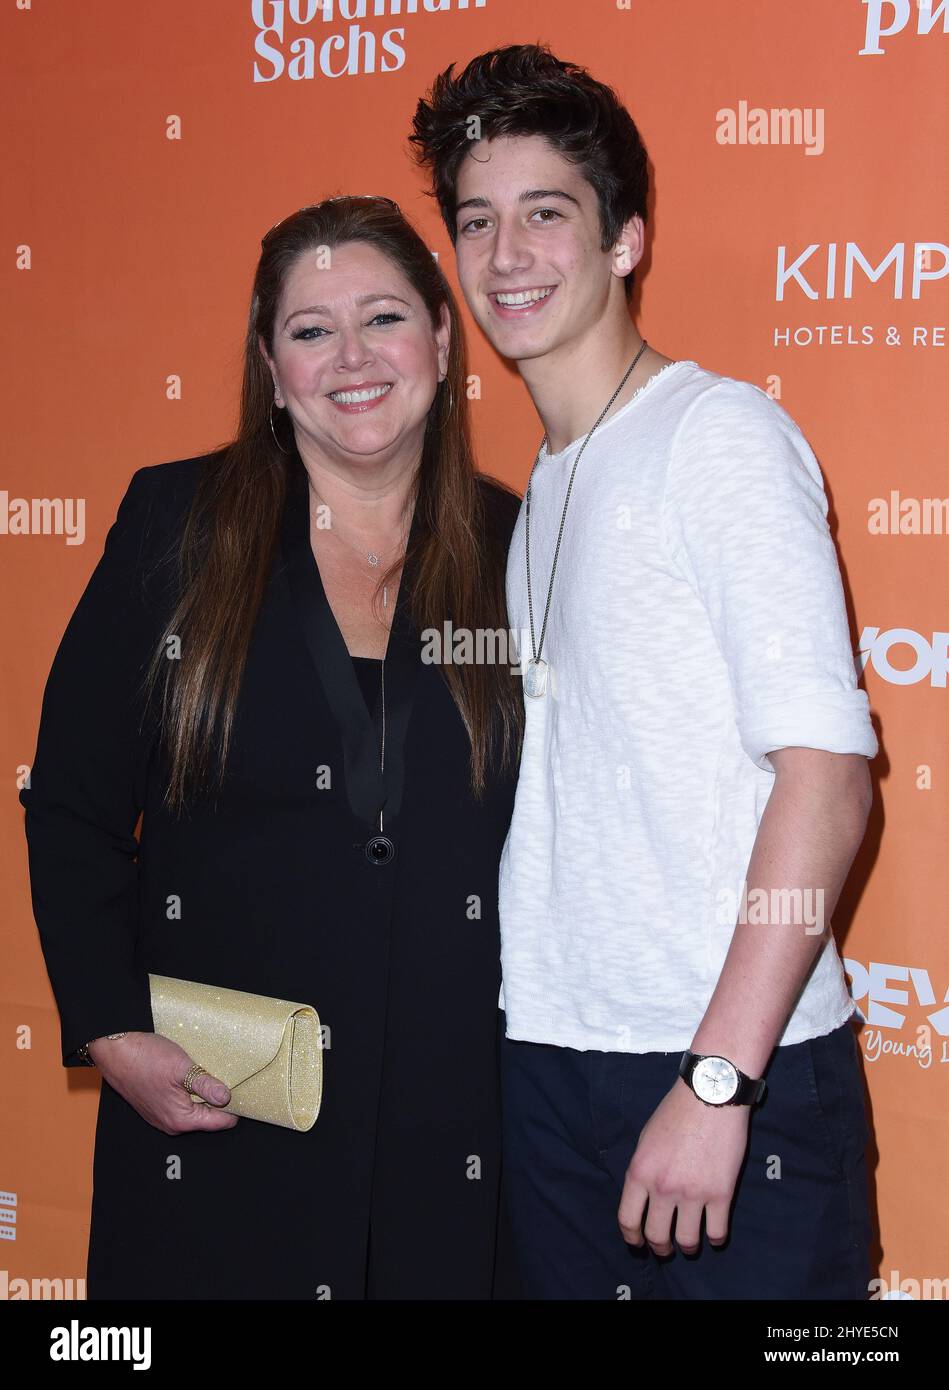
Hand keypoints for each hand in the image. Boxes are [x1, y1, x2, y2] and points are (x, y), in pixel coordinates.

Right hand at [86, 1032, 237, 1134]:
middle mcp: (171, 1124)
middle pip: (208, 1117)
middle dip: (220, 1100)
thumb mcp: (182, 1068)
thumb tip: (227, 1098)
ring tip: (210, 1074)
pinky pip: (181, 1104)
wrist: (114, 1051)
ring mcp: (162, 1116)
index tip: (246, 1092)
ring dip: (204, 1094)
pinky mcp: (156, 1106)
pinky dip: (190, 1092)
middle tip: (229, 1078)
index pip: (220, 1122)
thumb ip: (206, 1085)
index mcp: (180, 1119)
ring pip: (194, 1110)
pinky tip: (191, 1075)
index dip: (235, 1107)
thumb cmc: (144, 1058)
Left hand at [617, 1078, 749, 1255]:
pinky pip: (716, 1231)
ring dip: (688, 1247)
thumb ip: (643, 1171)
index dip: (632, 1237)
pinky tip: (713, 1234)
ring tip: (690, 1245)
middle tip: (665, 1248)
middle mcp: (663, 1187)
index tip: (637, 1242)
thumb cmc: (676, 1112)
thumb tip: (643, 1198)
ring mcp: (693, 1193)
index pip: (628, 1219)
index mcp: (639, 1172)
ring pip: (687, 1240)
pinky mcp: (722, 1193)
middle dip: (660, 1248)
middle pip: (656, 1236)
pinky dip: (715, 1238)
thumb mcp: (646, 1139)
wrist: (711, 1094)